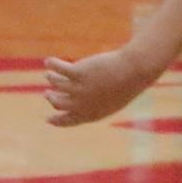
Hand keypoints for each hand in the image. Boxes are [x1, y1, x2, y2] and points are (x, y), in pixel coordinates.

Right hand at [43, 47, 162, 127]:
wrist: (133, 71)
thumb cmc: (129, 84)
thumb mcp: (115, 99)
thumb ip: (99, 104)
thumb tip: (88, 102)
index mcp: (91, 114)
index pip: (68, 121)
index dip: (56, 121)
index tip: (48, 119)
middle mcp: (81, 104)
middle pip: (58, 103)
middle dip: (52, 99)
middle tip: (48, 94)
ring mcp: (78, 88)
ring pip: (57, 84)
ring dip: (52, 78)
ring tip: (49, 73)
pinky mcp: (78, 72)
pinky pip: (59, 68)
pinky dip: (52, 65)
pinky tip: (49, 61)